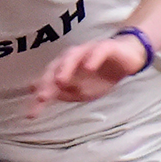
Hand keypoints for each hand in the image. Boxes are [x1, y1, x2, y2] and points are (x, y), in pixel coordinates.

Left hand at [30, 34, 146, 114]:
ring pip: (71, 56)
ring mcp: (87, 50)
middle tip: (42, 97)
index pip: (47, 83)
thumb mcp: (84, 92)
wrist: (128, 60)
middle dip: (46, 83)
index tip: (32, 115)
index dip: (39, 98)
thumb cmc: (102, 76)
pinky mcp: (105, 46)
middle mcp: (70, 58)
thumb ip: (67, 94)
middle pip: (54, 68)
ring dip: (64, 68)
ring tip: (60, 81)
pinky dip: (92, 58)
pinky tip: (88, 68)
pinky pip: (97, 51)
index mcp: (62, 69)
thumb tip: (49, 97)